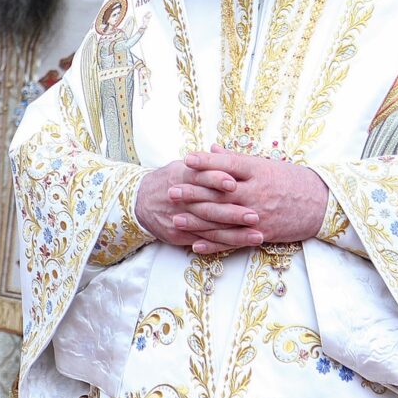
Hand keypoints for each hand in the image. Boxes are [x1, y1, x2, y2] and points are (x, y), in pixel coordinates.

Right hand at [134, 157, 261, 253]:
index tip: (235, 184)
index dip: (216, 180)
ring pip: (209, 228)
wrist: (139, 201)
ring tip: (257, 236)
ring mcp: (179, 218)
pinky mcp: (179, 235)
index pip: (200, 177)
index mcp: (182, 176)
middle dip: (233, 213)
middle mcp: (180, 199)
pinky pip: (204, 241)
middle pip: (208, 206)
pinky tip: (241, 245)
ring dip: (235, 234)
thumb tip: (223, 152)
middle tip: (255, 216)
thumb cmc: (169, 180)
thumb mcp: (182, 166)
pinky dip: (223, 244)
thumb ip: (204, 162)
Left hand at [182, 147, 329, 246]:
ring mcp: (260, 214)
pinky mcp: (263, 233)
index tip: (186, 159)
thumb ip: (236, 160)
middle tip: (171, 191)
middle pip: (221, 192)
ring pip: (224, 218)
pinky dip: (215, 244)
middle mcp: (258, 192)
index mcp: (259, 171)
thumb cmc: (292, 180)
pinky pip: (236, 240)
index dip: (207, 162)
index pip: (229, 165)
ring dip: (198, 220)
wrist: (323, 204)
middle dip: (194, 192)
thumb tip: (210, 149)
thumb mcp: (266, 164)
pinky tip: (197, 244)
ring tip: (175, 219)